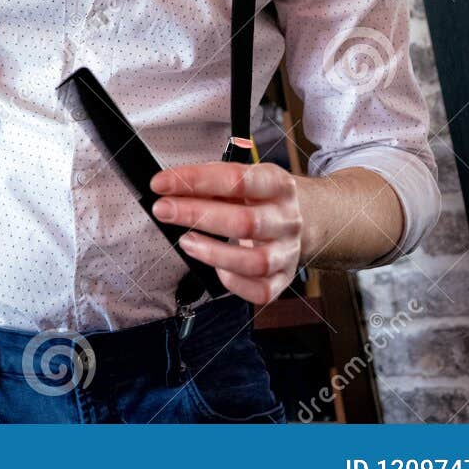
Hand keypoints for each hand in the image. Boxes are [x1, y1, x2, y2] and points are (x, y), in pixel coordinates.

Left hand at [150, 161, 303, 304]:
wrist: (306, 216)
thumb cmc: (261, 196)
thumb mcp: (243, 177)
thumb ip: (211, 181)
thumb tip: (170, 187)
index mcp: (278, 184)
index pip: (237, 180)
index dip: (195, 180)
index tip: (162, 183)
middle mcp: (287, 219)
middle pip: (245, 222)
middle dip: (196, 215)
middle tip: (163, 210)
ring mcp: (288, 251)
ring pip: (255, 262)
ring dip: (212, 253)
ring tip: (185, 241)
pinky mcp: (283, 278)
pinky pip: (260, 291)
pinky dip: (233, 282)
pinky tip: (215, 268)